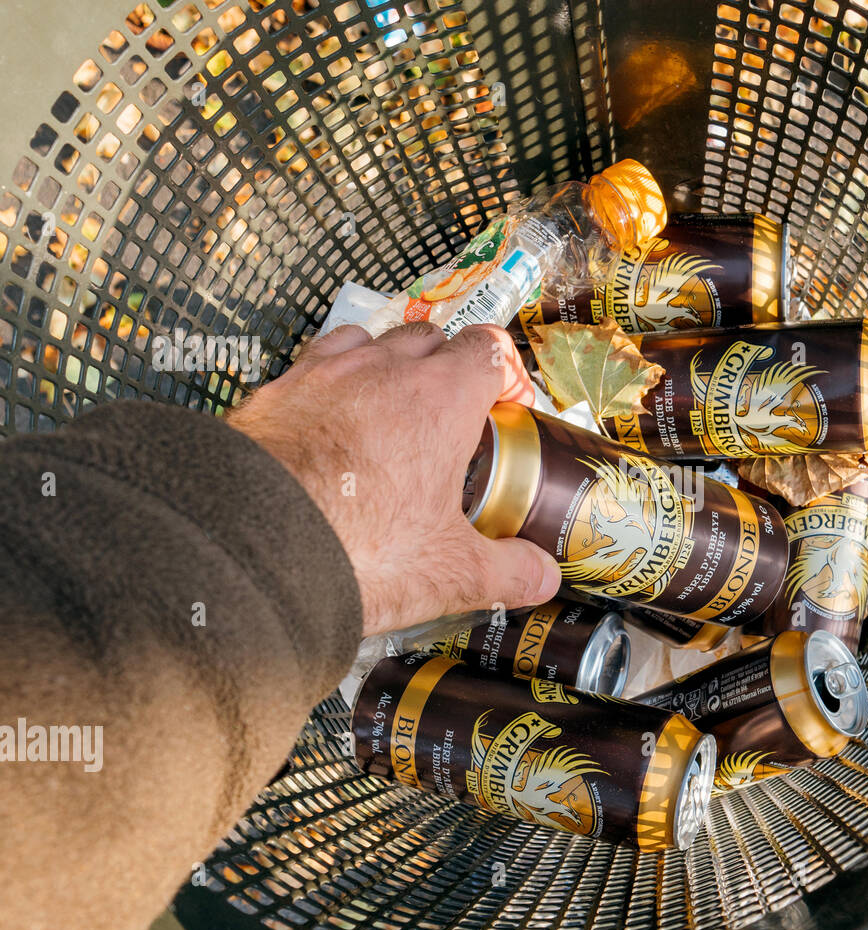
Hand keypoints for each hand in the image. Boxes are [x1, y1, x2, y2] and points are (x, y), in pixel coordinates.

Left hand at [228, 322, 559, 635]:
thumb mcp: (451, 573)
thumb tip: (541, 577)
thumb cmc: (356, 550)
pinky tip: (326, 422)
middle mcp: (384, 370)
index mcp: (441, 399)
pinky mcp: (273, 391)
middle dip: (446, 366)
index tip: (505, 407)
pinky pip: (312, 365)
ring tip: (387, 414)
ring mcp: (324, 373)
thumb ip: (508, 572)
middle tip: (449, 419)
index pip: (488, 349)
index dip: (504, 374)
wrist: (250, 549)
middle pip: (431, 337)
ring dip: (386, 366)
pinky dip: (329, 383)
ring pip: (369, 341)